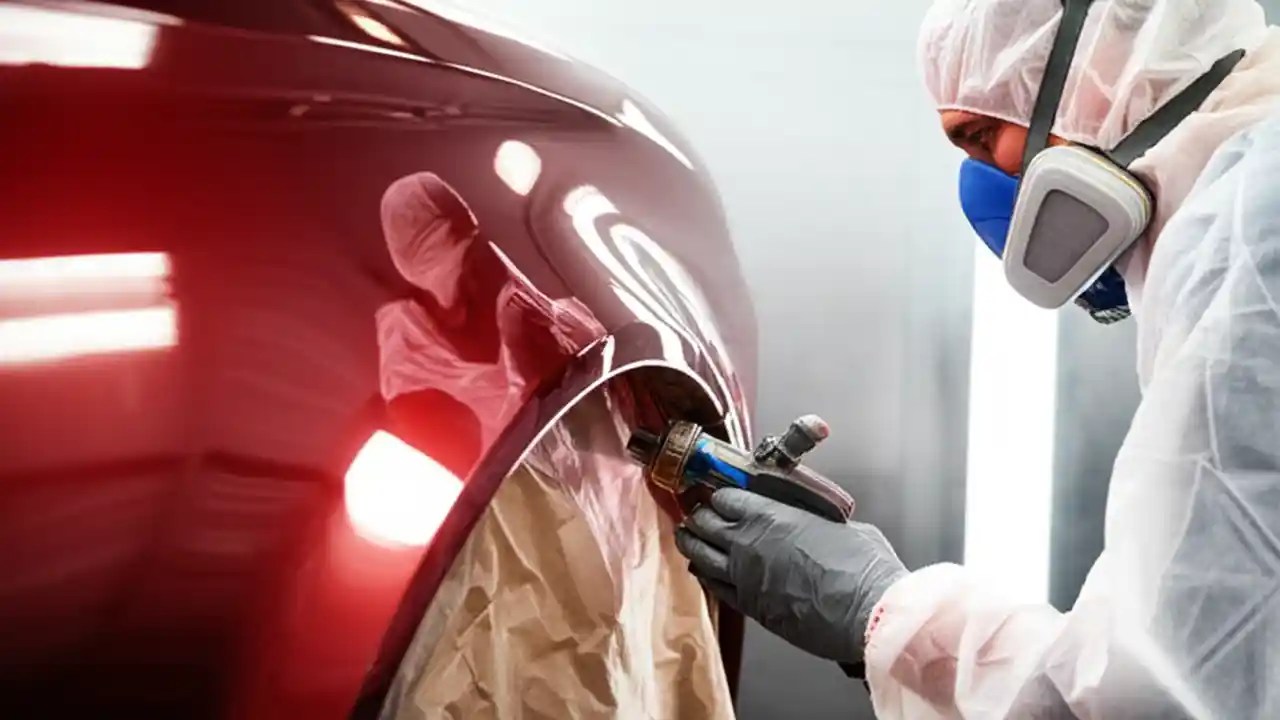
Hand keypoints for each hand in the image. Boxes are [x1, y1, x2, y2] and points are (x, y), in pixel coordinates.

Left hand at [675, 488, 907, 662]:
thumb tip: (821, 527)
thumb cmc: (862, 567)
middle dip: (699, 516)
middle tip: (696, 514)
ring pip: (701, 556)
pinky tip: (700, 571)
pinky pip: (715, 587)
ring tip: (687, 537)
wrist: (866, 613)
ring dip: (692, 543)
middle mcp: (748, 543)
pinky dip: (704, 575)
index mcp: (771, 516)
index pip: (727, 498)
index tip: (718, 495)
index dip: (720, 496)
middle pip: (706, 523)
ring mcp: (744, 578)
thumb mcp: (842, 528)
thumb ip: (819, 522)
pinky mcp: (751, 607)